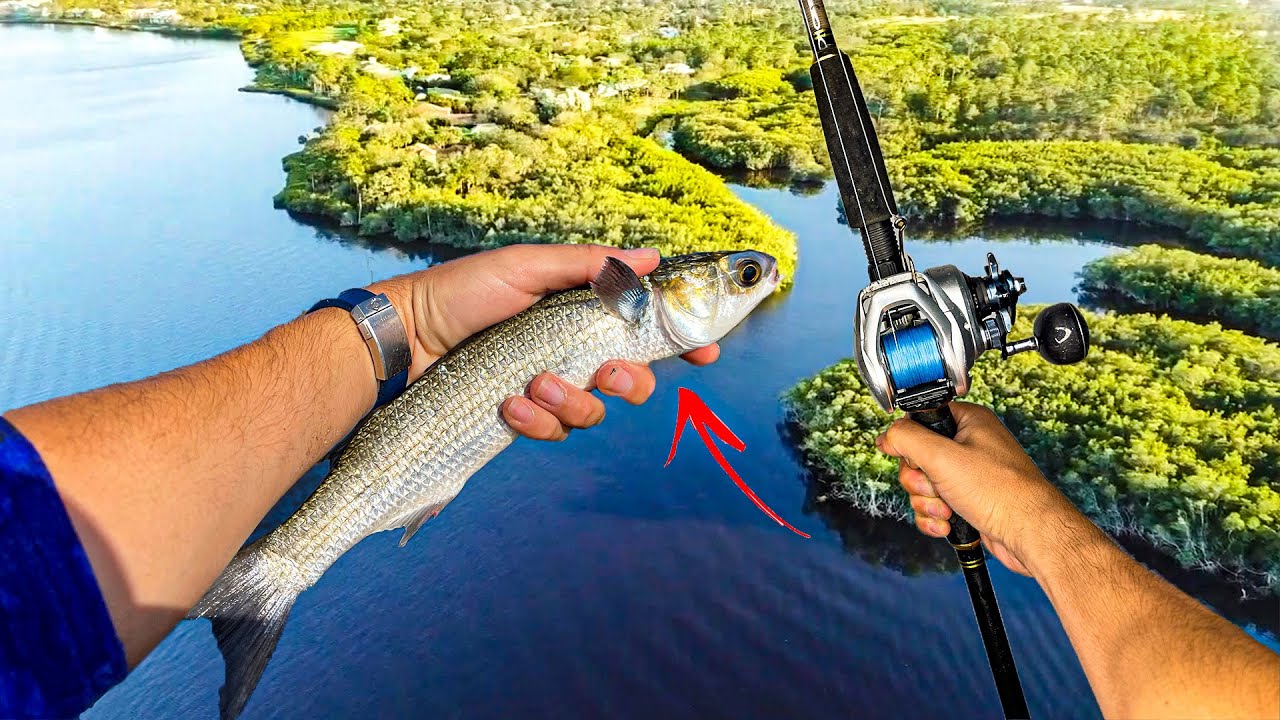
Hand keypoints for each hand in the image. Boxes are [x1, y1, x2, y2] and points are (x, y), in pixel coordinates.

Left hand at [372, 244, 718, 441]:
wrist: (406, 340)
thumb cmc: (462, 293)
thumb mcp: (527, 267)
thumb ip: (591, 267)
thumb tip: (653, 258)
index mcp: (580, 312)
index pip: (644, 328)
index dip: (681, 343)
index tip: (707, 353)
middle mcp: (571, 352)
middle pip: (632, 381)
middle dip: (630, 384)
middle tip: (608, 374)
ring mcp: (549, 388)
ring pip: (594, 413)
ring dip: (570, 402)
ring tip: (531, 384)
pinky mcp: (522, 418)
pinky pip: (552, 431)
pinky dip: (535, 420)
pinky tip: (508, 404)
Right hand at [875, 402, 1077, 576]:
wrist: (1030, 533)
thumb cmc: (1001, 492)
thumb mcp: (942, 456)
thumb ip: (907, 439)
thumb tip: (887, 435)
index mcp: (968, 422)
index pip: (920, 422)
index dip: (910, 444)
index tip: (914, 459)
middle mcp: (970, 445)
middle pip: (916, 458)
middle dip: (919, 481)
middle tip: (934, 488)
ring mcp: (969, 475)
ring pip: (923, 485)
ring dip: (927, 503)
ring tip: (946, 510)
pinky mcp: (968, 501)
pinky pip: (934, 506)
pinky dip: (935, 518)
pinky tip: (947, 524)